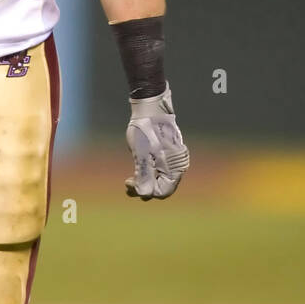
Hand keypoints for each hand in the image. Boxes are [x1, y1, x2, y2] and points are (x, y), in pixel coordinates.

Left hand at [124, 83, 189, 199]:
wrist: (150, 109)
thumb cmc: (146, 131)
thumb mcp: (142, 154)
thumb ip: (145, 175)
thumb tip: (145, 194)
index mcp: (174, 167)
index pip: (163, 191)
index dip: (146, 192)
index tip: (129, 182)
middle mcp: (177, 166)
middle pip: (162, 188)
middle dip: (144, 189)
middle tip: (127, 183)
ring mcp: (172, 161)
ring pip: (159, 180)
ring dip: (145, 183)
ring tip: (129, 180)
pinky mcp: (166, 157)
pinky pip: (159, 172)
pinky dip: (148, 175)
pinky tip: (136, 172)